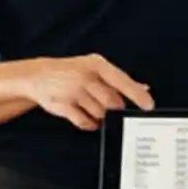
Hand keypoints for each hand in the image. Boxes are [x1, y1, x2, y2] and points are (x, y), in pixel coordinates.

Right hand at [25, 54, 154, 130]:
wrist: (38, 75)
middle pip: (112, 102)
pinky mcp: (63, 106)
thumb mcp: (95, 68)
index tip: (148, 106)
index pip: (122, 81)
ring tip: (92, 107)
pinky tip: (86, 115)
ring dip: (101, 116)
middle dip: (114, 109)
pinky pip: (85, 122)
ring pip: (100, 114)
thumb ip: (119, 79)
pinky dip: (90, 123)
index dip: (137, 94)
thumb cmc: (72, 71)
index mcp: (97, 65)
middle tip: (109, 106)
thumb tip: (144, 88)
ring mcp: (73, 92)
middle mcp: (86, 77)